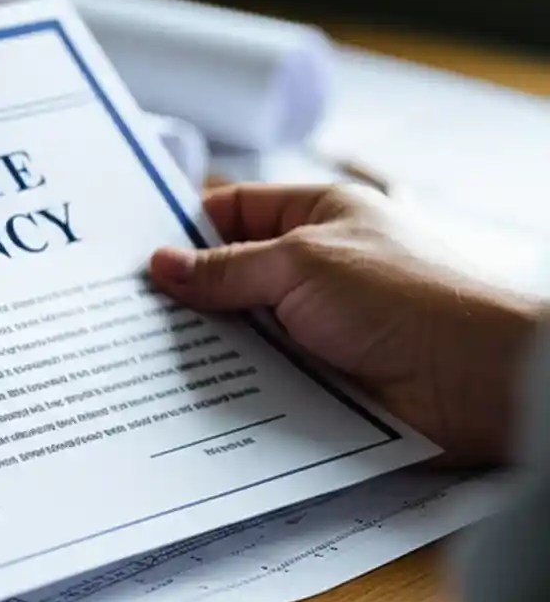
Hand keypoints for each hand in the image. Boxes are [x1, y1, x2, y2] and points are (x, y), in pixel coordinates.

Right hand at [149, 183, 541, 464]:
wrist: (473, 379)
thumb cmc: (405, 297)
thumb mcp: (301, 264)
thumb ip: (227, 269)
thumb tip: (163, 266)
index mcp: (319, 216)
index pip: (236, 210)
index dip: (187, 230)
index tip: (137, 256)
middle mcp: (316, 266)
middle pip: (232, 274)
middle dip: (188, 293)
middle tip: (128, 310)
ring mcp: (318, 323)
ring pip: (243, 329)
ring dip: (208, 342)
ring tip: (144, 353)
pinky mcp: (320, 374)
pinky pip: (261, 373)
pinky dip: (230, 381)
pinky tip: (187, 391)